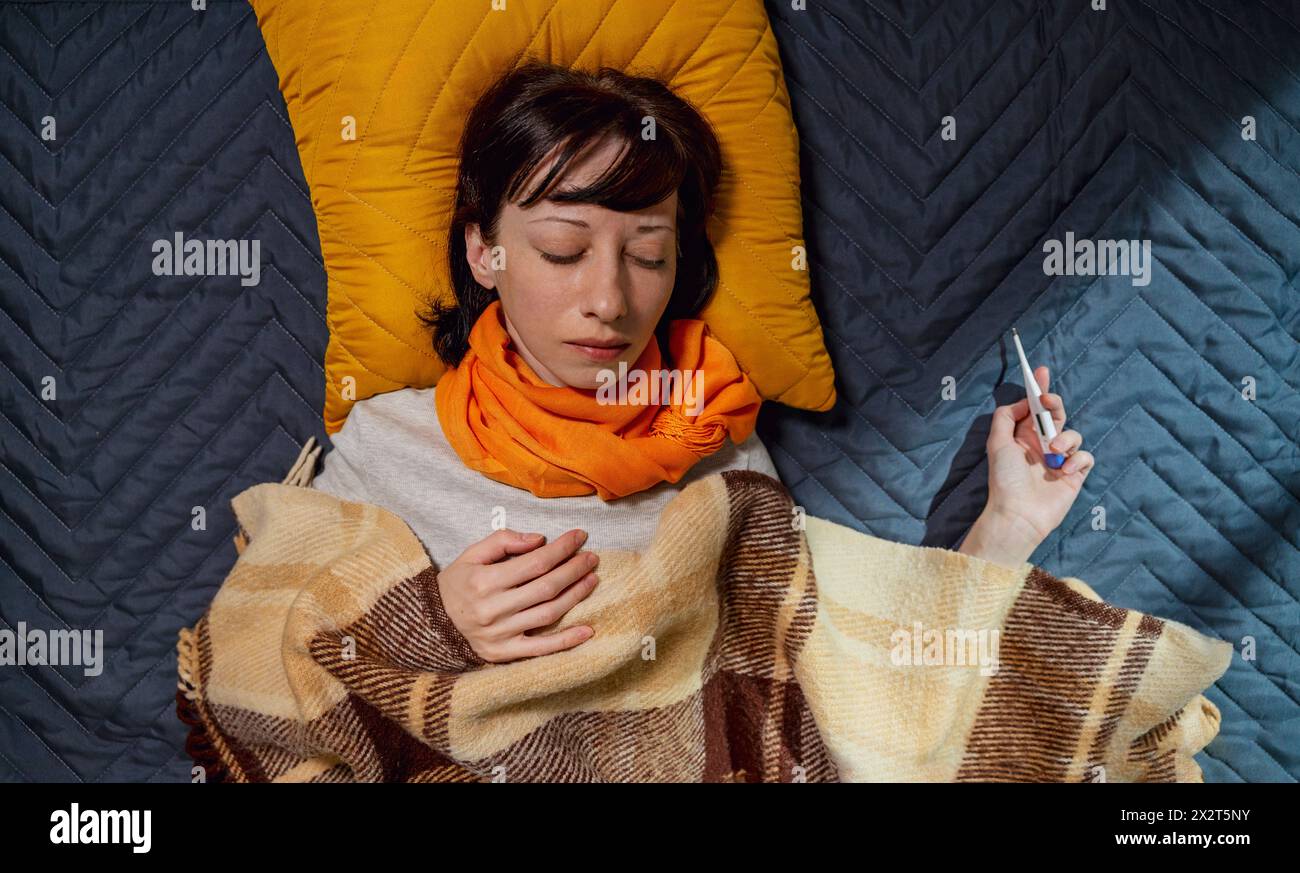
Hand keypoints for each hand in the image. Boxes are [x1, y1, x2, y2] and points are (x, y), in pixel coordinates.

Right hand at [436, 528, 599, 662]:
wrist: (431, 624)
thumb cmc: (456, 585)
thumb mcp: (471, 555)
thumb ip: (503, 541)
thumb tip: (540, 539)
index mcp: (485, 581)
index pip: (535, 562)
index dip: (561, 549)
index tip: (580, 537)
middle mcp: (494, 608)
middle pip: (546, 587)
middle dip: (574, 569)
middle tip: (592, 558)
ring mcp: (500, 634)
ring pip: (548, 613)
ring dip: (576, 596)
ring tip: (592, 580)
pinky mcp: (504, 654)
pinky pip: (541, 649)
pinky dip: (566, 641)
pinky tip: (587, 630)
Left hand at [962, 366, 1094, 565]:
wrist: (1019, 513)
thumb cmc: (1005, 480)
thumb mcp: (997, 443)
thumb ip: (1006, 416)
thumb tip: (1024, 403)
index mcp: (1023, 437)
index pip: (1033, 408)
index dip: (1039, 389)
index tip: (1041, 371)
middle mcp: (1042, 446)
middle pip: (1057, 415)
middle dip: (1055, 404)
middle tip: (1049, 402)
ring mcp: (1059, 460)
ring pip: (1074, 434)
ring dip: (1066, 438)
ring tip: (1054, 452)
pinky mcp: (1074, 474)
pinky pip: (1086, 457)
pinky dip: (1078, 460)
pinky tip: (1064, 471)